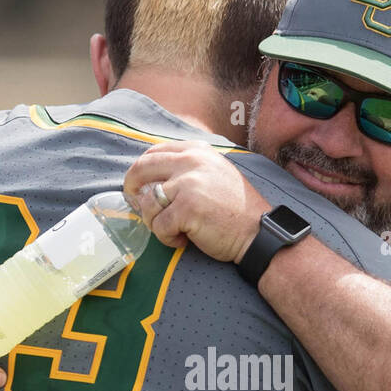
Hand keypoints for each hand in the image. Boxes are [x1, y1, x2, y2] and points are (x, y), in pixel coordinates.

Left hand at [123, 141, 270, 262]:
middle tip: (136, 206)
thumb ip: (187, 167)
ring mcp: (188, 184)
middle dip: (131, 189)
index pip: (154, 152)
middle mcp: (191, 161)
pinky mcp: (187, 209)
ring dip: (155, 222)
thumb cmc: (235, 209)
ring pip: (148, 203)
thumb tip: (150, 176)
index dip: (140, 170)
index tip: (138, 186)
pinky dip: (167, 238)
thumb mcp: (214, 173)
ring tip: (175, 230)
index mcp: (197, 150)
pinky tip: (184, 240)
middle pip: (141, 169)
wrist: (258, 231)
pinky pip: (159, 226)